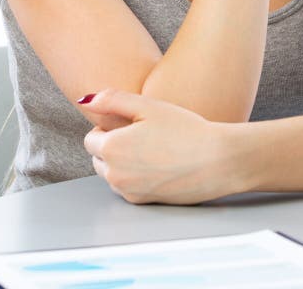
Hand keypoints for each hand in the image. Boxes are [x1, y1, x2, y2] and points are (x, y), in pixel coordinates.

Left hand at [81, 88, 236, 204]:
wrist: (217, 161)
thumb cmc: (186, 130)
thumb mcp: (149, 105)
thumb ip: (113, 99)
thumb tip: (85, 99)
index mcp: (112, 147)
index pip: (91, 138)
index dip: (108, 127)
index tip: (130, 123)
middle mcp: (115, 174)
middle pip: (98, 158)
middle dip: (111, 146)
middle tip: (141, 134)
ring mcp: (128, 191)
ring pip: (111, 174)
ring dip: (121, 163)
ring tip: (152, 149)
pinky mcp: (143, 202)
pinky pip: (127, 188)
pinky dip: (135, 177)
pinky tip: (159, 164)